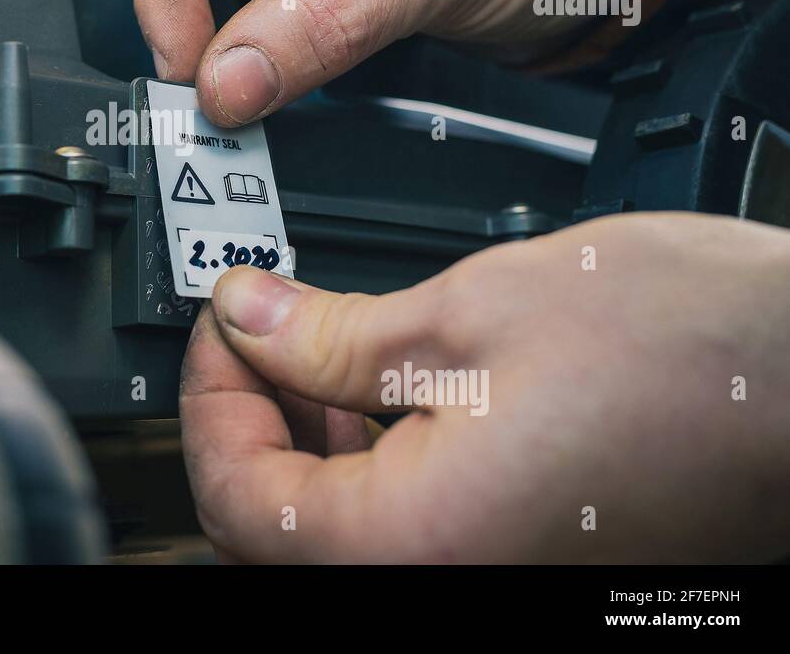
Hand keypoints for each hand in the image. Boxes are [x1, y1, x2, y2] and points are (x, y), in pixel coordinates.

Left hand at [180, 213, 789, 561]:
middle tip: (260, 338)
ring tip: (320, 355)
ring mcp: (496, 582)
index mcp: (422, 544)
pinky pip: (410, 537)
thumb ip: (332, 335)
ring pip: (341, 539)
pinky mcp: (527, 564)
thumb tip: (247, 321)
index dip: (209, 405)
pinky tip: (385, 394)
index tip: (220, 330)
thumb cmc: (691, 349)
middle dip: (253, 426)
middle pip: (281, 534)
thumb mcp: (474, 311)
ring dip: (309, 447)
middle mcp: (456, 589)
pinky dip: (373, 469)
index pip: (242, 503)